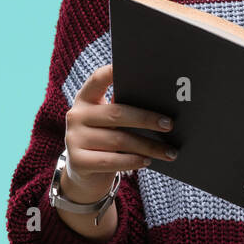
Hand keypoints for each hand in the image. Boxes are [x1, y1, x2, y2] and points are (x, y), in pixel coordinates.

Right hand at [63, 63, 178, 199]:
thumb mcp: (110, 124)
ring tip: (169, 151)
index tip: (136, 67)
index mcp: (85, 99)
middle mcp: (76, 115)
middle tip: (169, 125)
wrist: (85, 177)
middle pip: (116, 113)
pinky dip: (133, 161)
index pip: (98, 79)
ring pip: (119, 140)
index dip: (113, 71)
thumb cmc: (105, 144)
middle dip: (146, 119)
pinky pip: (111, 160)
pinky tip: (147, 161)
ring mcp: (74, 138)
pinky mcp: (78, 161)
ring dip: (148, 146)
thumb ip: (123, 111)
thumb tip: (160, 107)